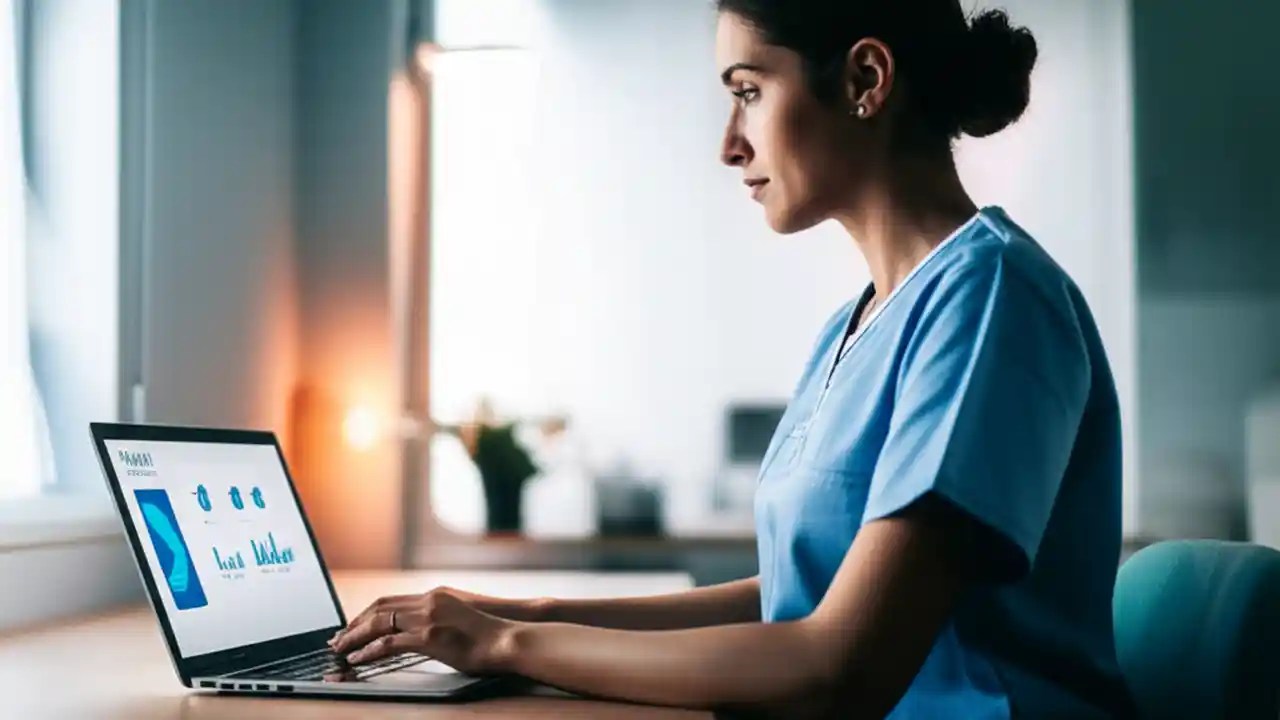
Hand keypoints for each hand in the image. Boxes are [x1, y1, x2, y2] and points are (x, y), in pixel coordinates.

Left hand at [330, 589, 518, 673]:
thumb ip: (441, 618)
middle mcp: (428, 601)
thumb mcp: (461, 617)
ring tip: (340, 649)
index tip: (354, 625)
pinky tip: (358, 659)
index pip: (391, 601)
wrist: (508, 638)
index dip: (368, 613)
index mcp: (435, 595)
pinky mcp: (429, 637)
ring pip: (379, 623)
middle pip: (379, 608)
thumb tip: (425, 632)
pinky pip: (388, 643)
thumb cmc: (490, 633)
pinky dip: (368, 651)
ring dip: (355, 637)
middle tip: (338, 637)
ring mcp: (428, 618)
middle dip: (355, 623)